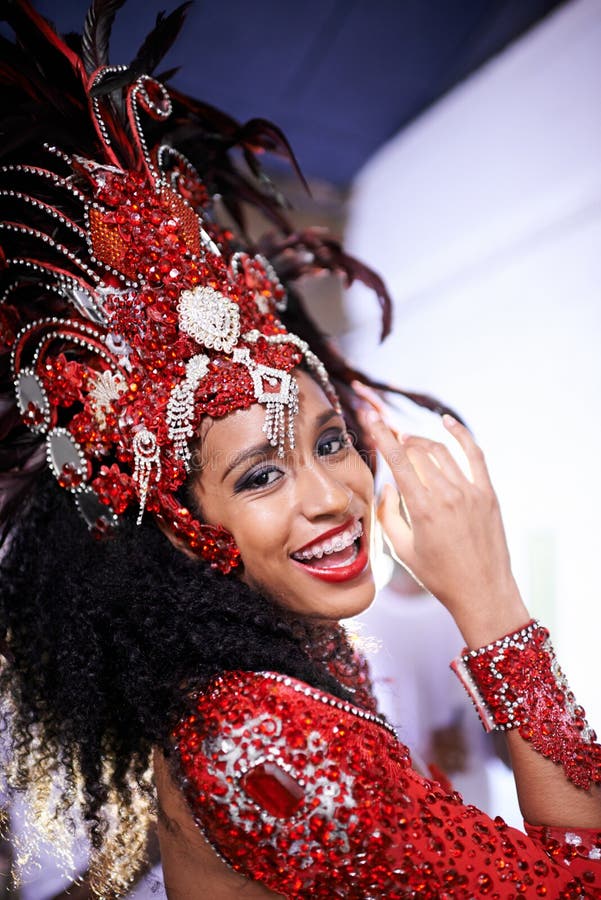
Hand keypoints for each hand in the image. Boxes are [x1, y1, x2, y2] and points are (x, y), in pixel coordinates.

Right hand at [356, 392, 529, 646]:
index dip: (381, 435)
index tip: (370, 417)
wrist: (482, 592)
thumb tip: (388, 486)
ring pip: (441, 451)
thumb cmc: (438, 576)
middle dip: (399, 439)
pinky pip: (474, 453)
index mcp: (423, 509)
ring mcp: (471, 492)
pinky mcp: (488, 493)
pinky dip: (460, 434)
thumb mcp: (402, 550)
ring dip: (421, 441)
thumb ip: (388, 514)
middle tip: (388, 437)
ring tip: (409, 441)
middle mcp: (447, 495)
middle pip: (418, 451)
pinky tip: (446, 421)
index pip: (397, 460)